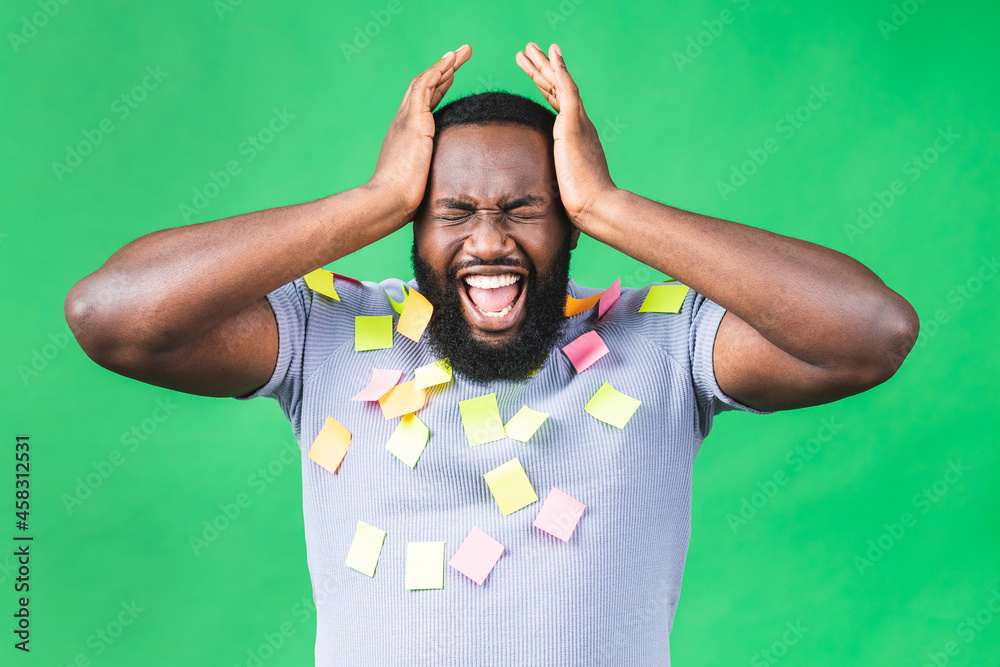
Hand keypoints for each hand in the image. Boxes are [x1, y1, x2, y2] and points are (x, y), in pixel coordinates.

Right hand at [367, 44, 471, 225]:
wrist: (388, 202)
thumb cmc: (402, 201)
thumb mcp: (421, 184)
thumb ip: (431, 178)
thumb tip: (445, 189)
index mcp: (406, 136)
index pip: (424, 105)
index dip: (438, 88)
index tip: (451, 77)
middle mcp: (403, 122)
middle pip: (425, 88)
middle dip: (444, 70)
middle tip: (459, 55)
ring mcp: (407, 120)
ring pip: (426, 82)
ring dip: (446, 64)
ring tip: (463, 51)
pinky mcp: (413, 121)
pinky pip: (425, 87)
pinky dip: (437, 71)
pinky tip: (450, 61)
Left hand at [516, 42, 616, 228]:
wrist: (596, 206)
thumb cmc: (581, 205)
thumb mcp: (562, 187)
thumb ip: (554, 181)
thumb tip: (539, 195)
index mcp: (575, 138)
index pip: (558, 105)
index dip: (547, 86)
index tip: (537, 73)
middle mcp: (580, 125)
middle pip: (556, 89)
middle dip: (540, 69)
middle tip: (527, 51)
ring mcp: (578, 123)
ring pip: (558, 84)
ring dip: (542, 64)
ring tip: (527, 47)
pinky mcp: (574, 124)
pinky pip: (566, 90)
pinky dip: (559, 70)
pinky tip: (551, 54)